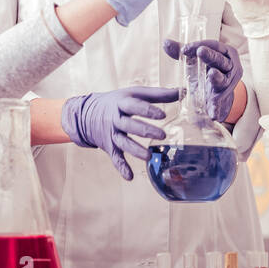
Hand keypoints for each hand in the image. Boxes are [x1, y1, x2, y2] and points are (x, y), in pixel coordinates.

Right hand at [61, 87, 179, 179]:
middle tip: (163, 135)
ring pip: (123, 142)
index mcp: (122, 103)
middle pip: (130, 125)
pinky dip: (121, 167)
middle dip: (145, 130)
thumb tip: (182, 91)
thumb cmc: (117, 102)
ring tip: (149, 156)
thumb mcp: (134, 93)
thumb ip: (158, 94)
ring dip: (135, 150)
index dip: (148, 110)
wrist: (86, 114)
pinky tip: (129, 176)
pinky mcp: (109, 146)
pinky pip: (115, 158)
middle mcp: (116, 119)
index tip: (163, 115)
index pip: (135, 105)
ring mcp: (112, 134)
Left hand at [163, 37, 242, 121]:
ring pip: (223, 79)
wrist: (218, 94)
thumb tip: (165, 42)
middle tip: (200, 52)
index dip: (199, 44)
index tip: (184, 49)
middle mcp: (231, 67)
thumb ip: (180, 52)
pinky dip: (216, 108)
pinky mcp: (223, 100)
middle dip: (211, 56)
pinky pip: (220, 104)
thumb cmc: (206, 71)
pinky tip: (212, 114)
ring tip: (211, 75)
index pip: (214, 45)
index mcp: (225, 53)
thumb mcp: (194, 61)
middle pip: (220, 60)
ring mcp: (229, 84)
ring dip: (217, 78)